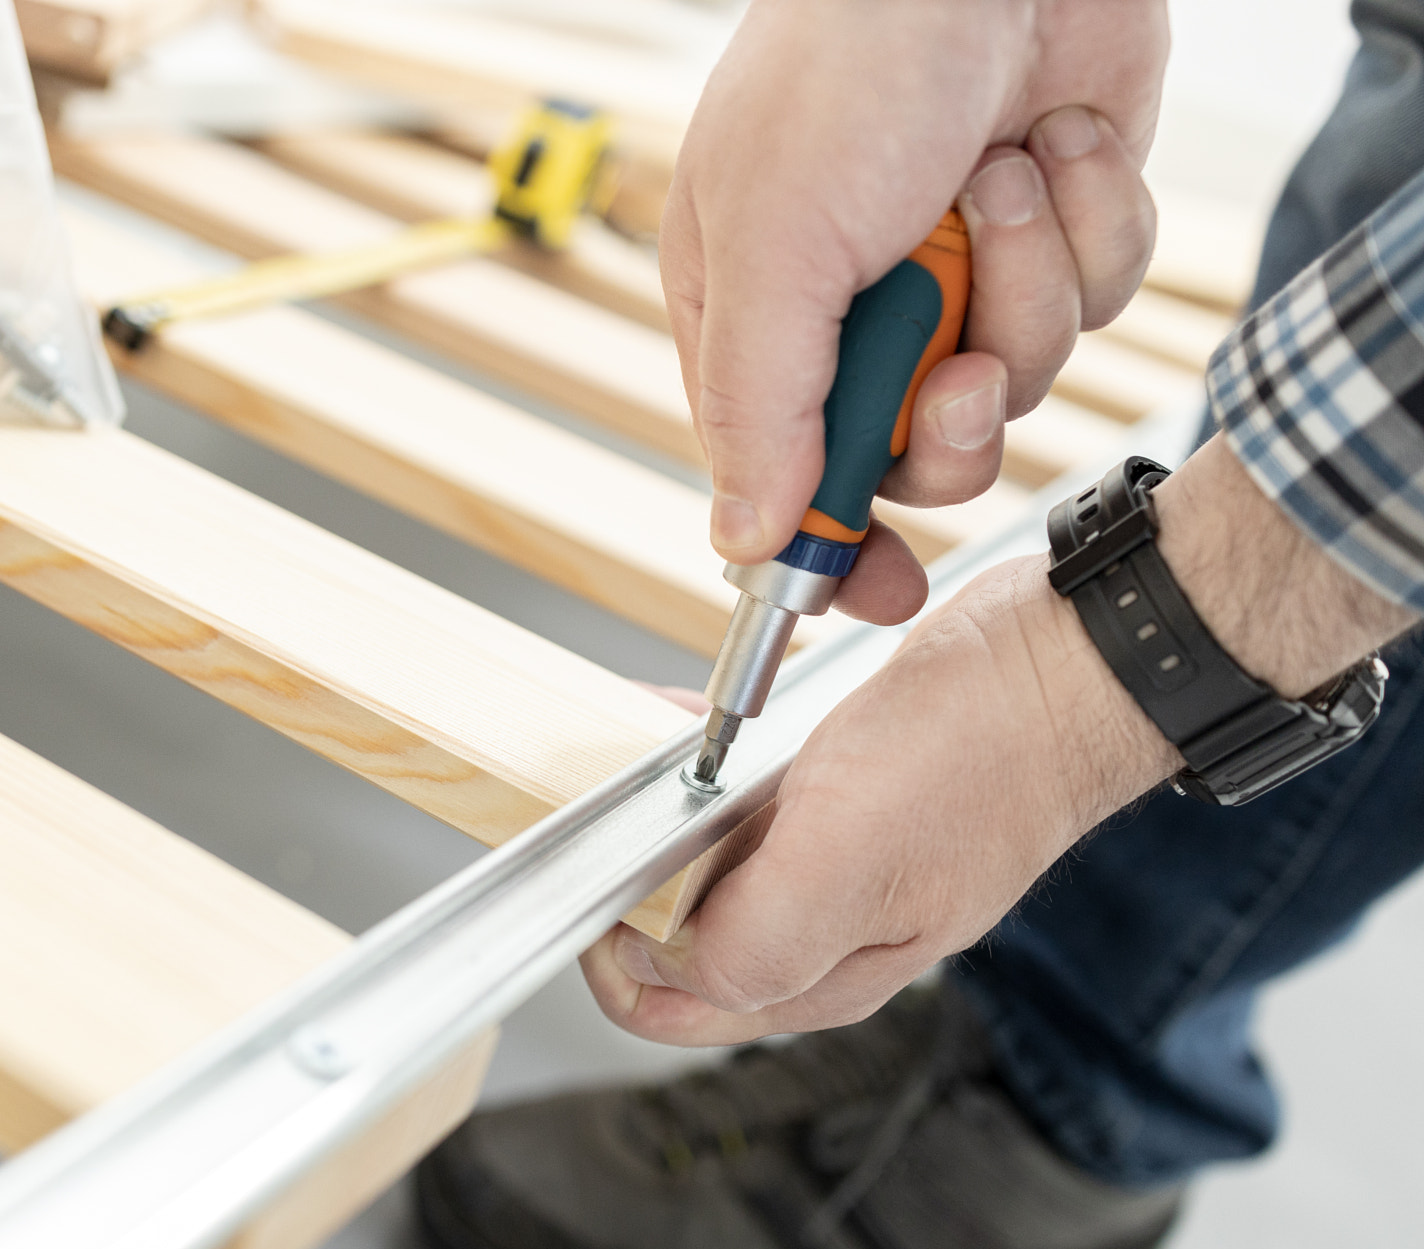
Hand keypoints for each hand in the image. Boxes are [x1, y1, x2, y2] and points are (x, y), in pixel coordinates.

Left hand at [585, 437, 1417, 1044]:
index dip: (615, 959)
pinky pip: (739, 800)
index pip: (677, 1009)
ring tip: (630, 766)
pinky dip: (694, 772)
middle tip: (605, 815)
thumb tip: (662, 965)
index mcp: (826, 972)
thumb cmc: (984, 757)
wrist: (1075, 661)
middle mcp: (826, 929)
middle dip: (626, 883)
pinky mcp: (844, 794)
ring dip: (653, 824)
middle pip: (680, 941)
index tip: (595, 883)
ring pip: (703, 867)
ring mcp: (836, 860)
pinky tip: (676, 727)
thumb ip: (752, 940)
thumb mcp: (849, 860)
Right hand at [663, 0, 1168, 620]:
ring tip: (1000, 179)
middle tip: (960, 364)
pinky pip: (1098, 299)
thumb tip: (740, 541)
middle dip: (953, 418)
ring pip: (1021, 378)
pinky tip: (1056, 146)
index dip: (830, 543)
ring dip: (1028, 286)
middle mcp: (860, 307)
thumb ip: (758, 409)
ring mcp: (965, 269)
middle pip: (916, 454)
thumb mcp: (772, 248)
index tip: (873, 595)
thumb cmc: (850, 63)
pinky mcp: (1058, 232)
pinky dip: (1092, 228)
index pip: (782, 474)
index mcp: (757, 314)